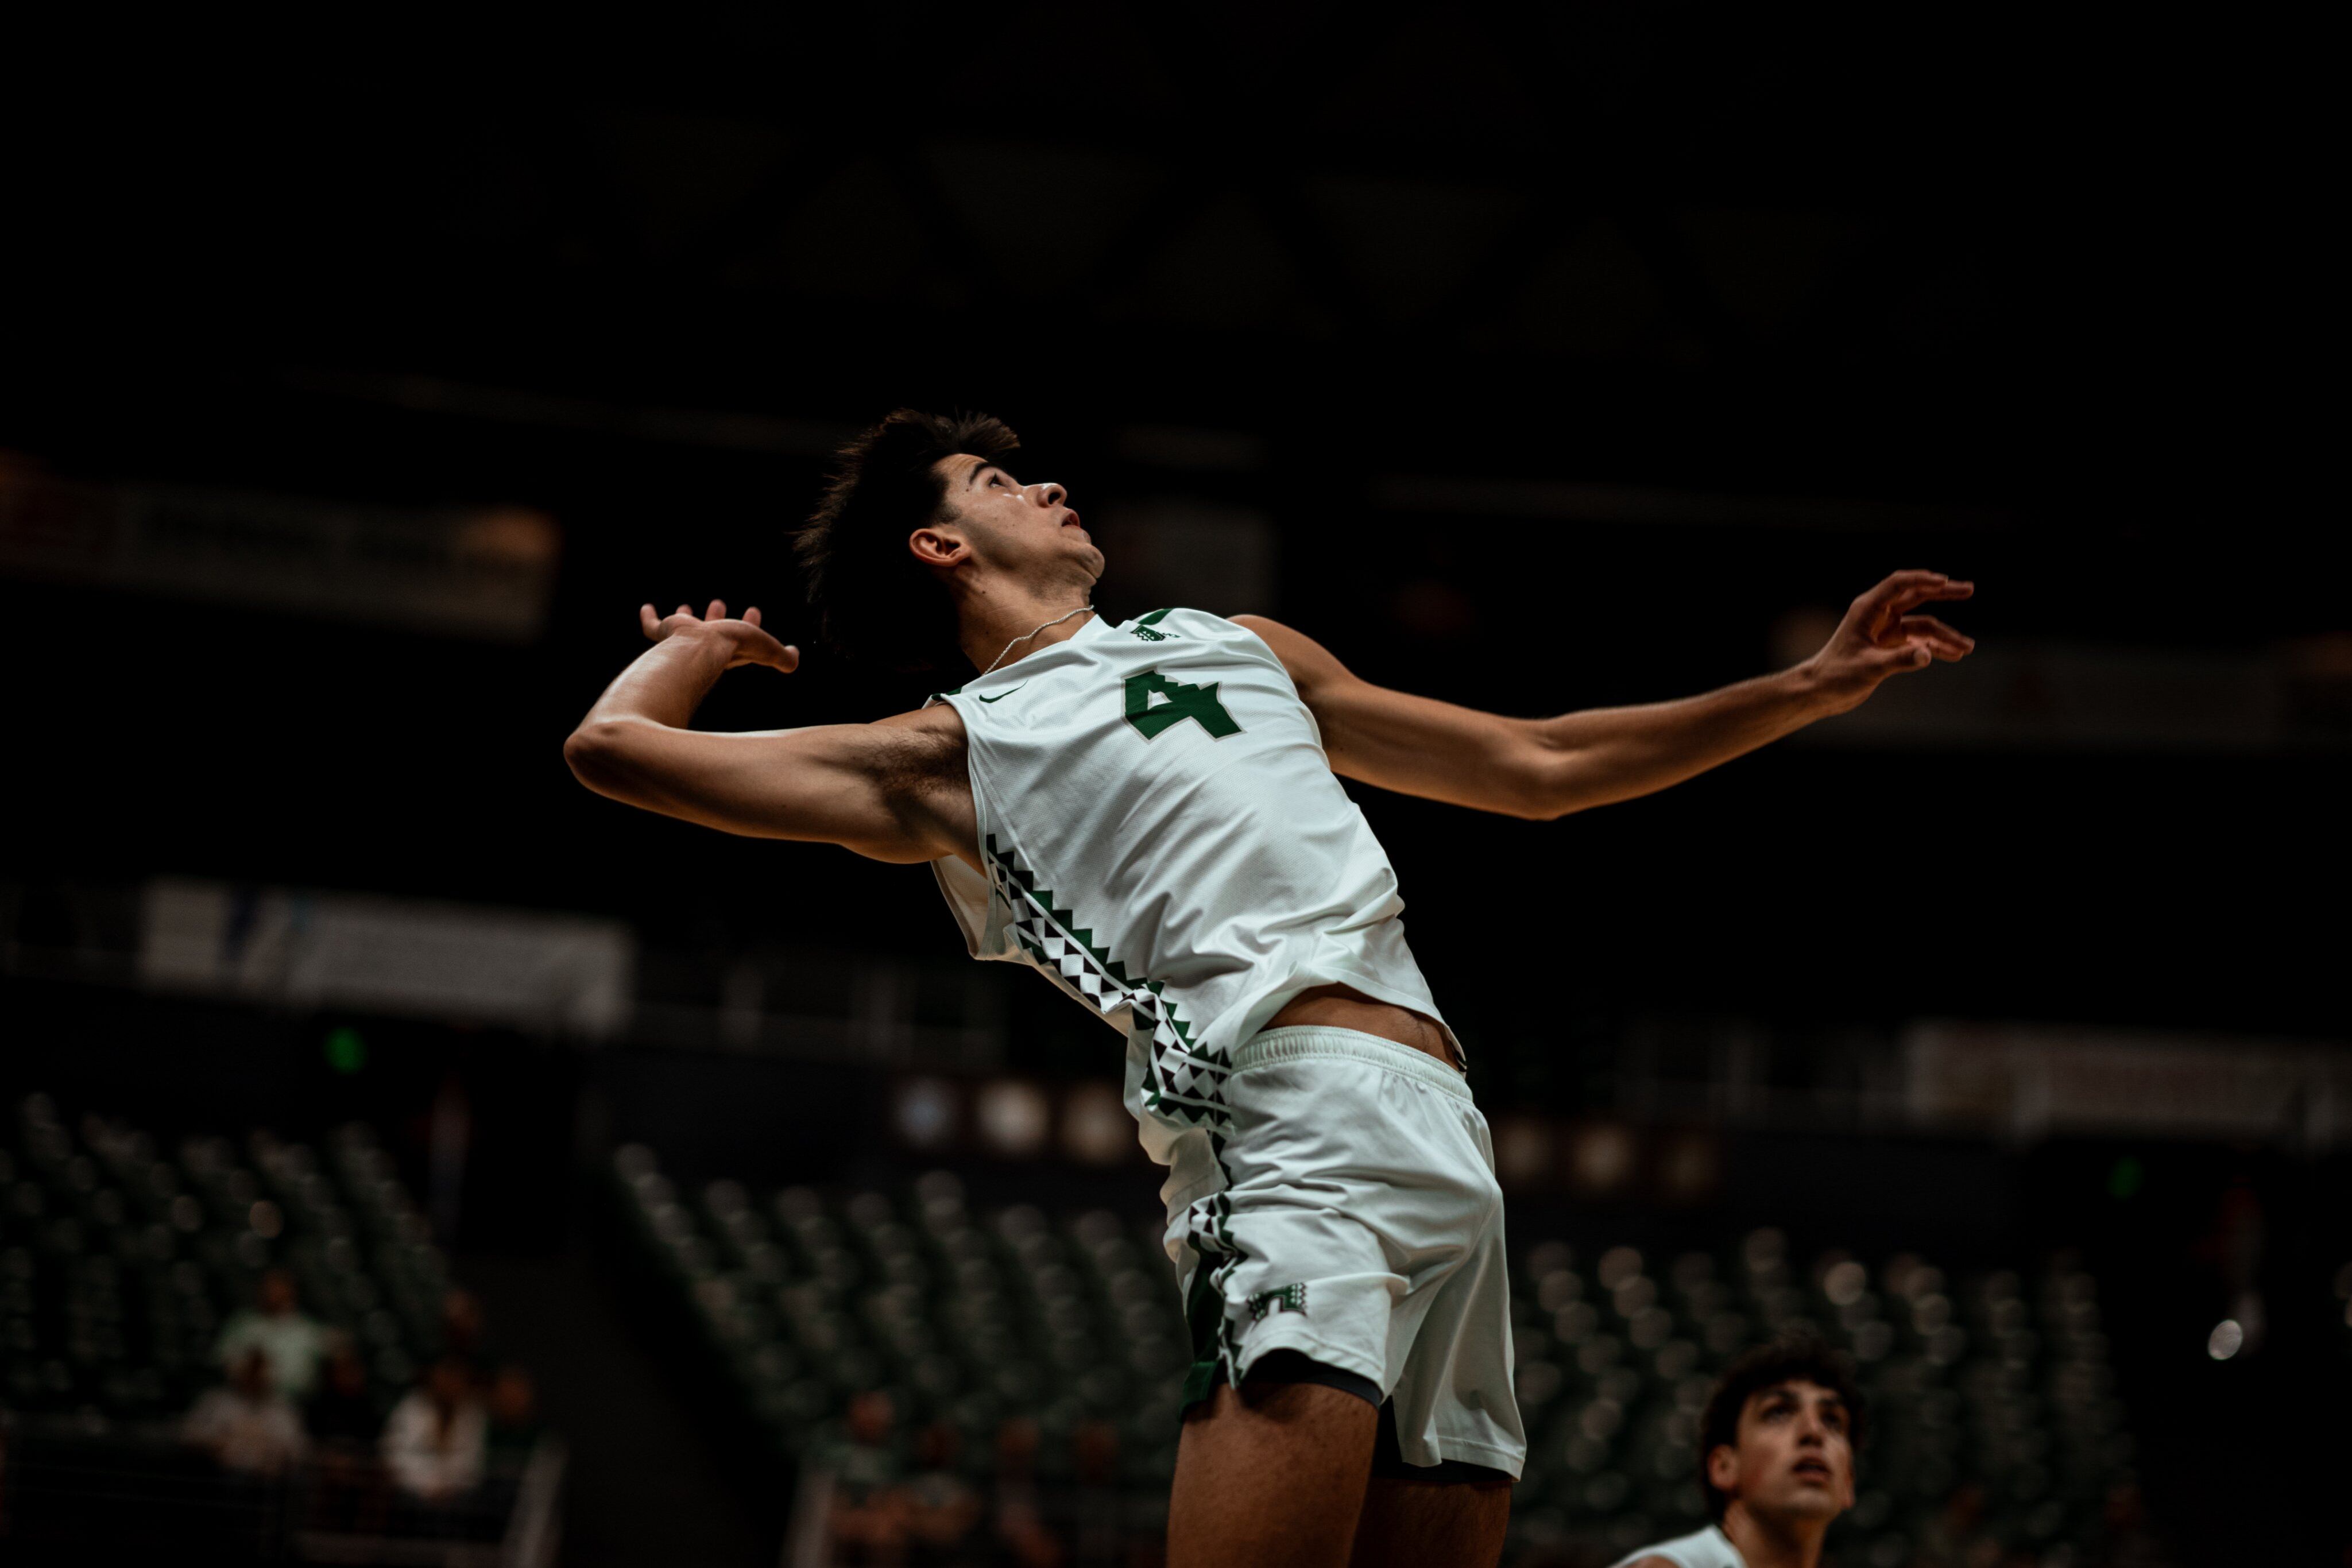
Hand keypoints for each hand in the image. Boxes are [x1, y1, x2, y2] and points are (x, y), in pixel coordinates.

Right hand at [638, 598, 799, 673]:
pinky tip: (646, 608)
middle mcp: (706, 645)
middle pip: (711, 629)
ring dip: (687, 617)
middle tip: (718, 603)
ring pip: (683, 627)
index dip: (751, 623)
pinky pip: (652, 626)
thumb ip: (785, 658)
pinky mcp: (665, 634)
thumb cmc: (734, 648)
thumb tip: (796, 656)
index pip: (742, 635)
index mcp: (730, 648)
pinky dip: (649, 617)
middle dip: (715, 617)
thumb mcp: (768, 650)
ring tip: (686, 606)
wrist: (703, 647)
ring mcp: (683, 640)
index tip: (755, 610)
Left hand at [1804, 570, 1973, 711]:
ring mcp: (1886, 630)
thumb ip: (1899, 659)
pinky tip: (1953, 655)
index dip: (1922, 580)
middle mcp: (1878, 615)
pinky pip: (1918, 643)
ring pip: (1922, 625)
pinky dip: (1934, 648)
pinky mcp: (1889, 647)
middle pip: (1916, 596)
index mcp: (1868, 610)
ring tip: (1967, 647)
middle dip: (1943, 593)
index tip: (1945, 581)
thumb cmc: (1836, 676)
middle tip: (1969, 589)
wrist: (1820, 692)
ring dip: (1944, 635)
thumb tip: (1927, 653)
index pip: (1898, 584)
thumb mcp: (1868, 668)